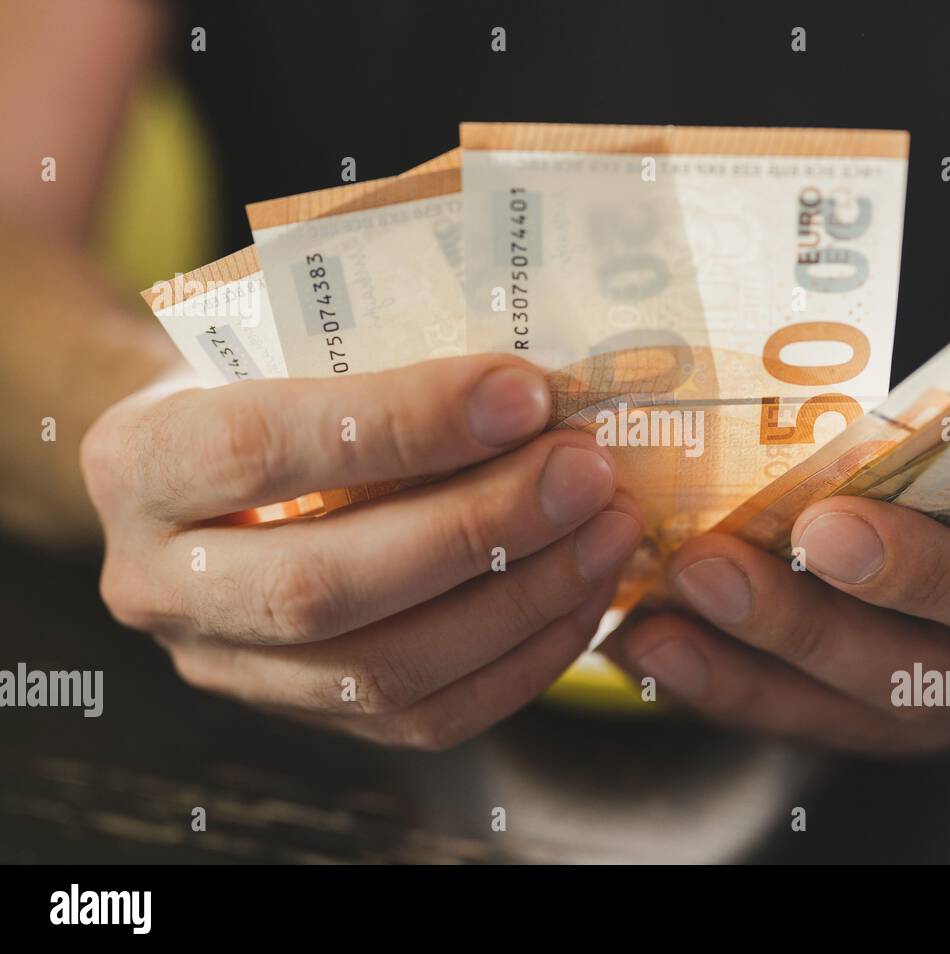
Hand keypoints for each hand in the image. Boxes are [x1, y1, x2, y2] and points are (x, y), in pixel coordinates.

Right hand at [81, 355, 641, 749]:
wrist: (215, 469)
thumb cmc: (265, 380)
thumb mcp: (282, 338)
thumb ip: (378, 354)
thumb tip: (540, 384)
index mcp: (137, 461)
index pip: (262, 445)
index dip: (403, 424)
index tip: (524, 392)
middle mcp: (160, 583)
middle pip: (323, 585)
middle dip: (478, 528)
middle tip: (586, 471)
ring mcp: (230, 667)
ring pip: (383, 670)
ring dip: (520, 601)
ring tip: (607, 528)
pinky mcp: (304, 713)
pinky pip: (425, 718)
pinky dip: (522, 660)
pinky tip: (584, 595)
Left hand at [604, 498, 949, 753]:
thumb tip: (821, 410)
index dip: (925, 572)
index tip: (824, 528)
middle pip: (921, 677)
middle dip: (801, 626)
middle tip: (704, 568)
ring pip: (852, 718)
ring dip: (743, 673)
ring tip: (653, 630)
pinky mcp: (905, 732)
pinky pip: (813, 726)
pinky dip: (730, 691)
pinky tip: (657, 654)